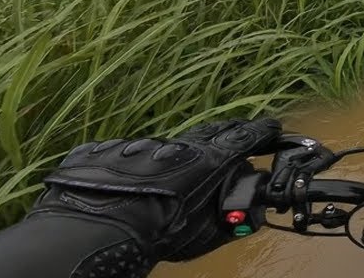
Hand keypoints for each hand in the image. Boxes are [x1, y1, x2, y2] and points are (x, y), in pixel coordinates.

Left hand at [31, 117, 280, 261]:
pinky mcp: (104, 150)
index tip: (272, 127)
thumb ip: (223, 218)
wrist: (91, 227)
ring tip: (170, 175)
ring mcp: (137, 145)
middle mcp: (174, 146)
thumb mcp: (200, 236)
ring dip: (171, 157)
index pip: (241, 139)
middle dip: (226, 131)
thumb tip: (243, 216)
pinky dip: (132, 164)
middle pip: (207, 133)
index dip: (260, 133)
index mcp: (204, 163)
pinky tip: (127, 182)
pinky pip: (125, 153)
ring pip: (162, 147)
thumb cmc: (152, 236)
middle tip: (238, 131)